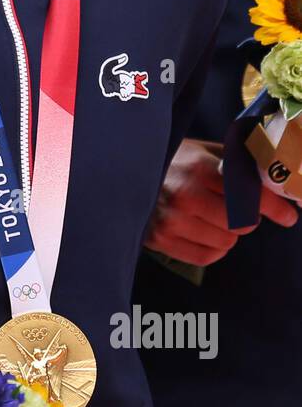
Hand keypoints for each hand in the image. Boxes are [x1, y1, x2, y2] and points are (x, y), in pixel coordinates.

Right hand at [144, 137, 297, 265]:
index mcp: (200, 168)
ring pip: (226, 242)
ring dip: (228, 233)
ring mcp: (171, 220)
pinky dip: (213, 249)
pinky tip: (204, 233)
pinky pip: (205, 257)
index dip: (275, 207)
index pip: (250, 195)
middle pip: (241, 224)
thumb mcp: (201, 150)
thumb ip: (235, 160)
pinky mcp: (159, 240)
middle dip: (247, 218)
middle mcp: (186, 195)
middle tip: (238, 209)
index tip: (289, 216)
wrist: (121, 171)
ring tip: (212, 217)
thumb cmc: (170, 161)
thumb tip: (274, 170)